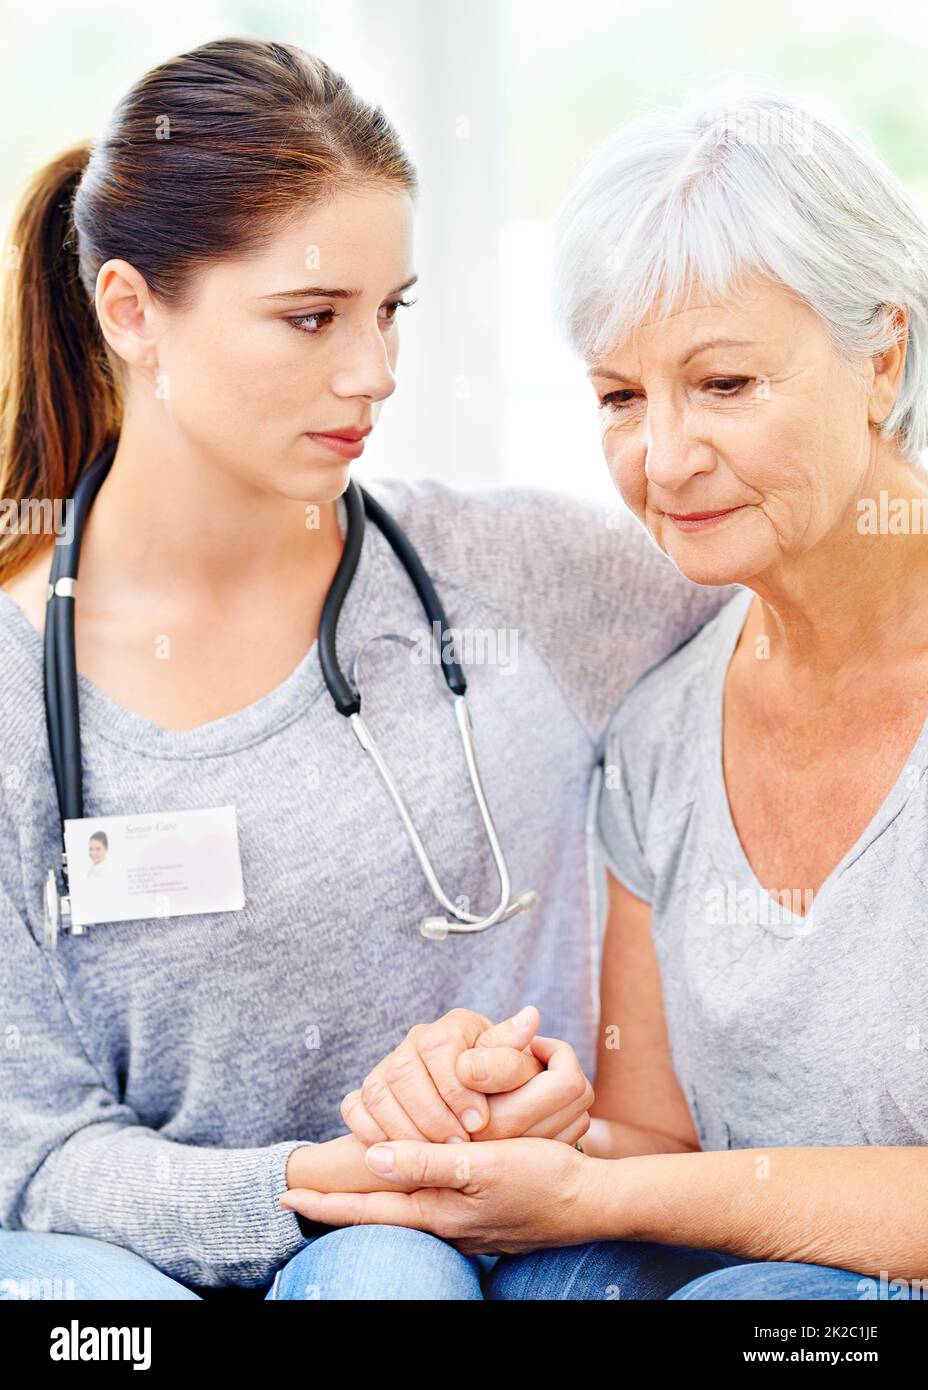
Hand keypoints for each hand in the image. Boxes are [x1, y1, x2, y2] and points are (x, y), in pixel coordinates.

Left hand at [281, 1136, 610, 1254]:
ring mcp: (466, 1225)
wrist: (592, 1201)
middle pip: (381, 1214)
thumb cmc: (541, 1177)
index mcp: (440, 1210)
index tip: (286, 1194)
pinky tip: (412, 1189)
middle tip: (298, 1199)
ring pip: (406, 1211)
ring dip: (373, 1202)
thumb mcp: (481, 1163)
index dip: (328, 1202)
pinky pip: (434, 1208)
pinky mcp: (485, 1219)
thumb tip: (374, 1158)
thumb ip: (427, 1161)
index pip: (370, 1208)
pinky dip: (410, 1197)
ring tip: (344, 1192)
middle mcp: (446, 1223)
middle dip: (339, 1207)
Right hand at [340, 1006, 592, 1144]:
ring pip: (377, 1092)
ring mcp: (388, 1067)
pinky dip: (371, 1131)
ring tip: (434, 1156)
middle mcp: (416, 1041)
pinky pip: (354, 1107)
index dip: (455, 1087)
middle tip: (459, 1145)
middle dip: (431, 1114)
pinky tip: (400, 1155)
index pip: (440, 1048)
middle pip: (404, 1071)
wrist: (481, 1108)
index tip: (480, 1121)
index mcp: (453, 1028)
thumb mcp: (516, 1070)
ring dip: (404, 1128)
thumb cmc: (504, 1087)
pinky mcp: (367, 1093)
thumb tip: (530, 1018)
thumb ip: (514, 1054)